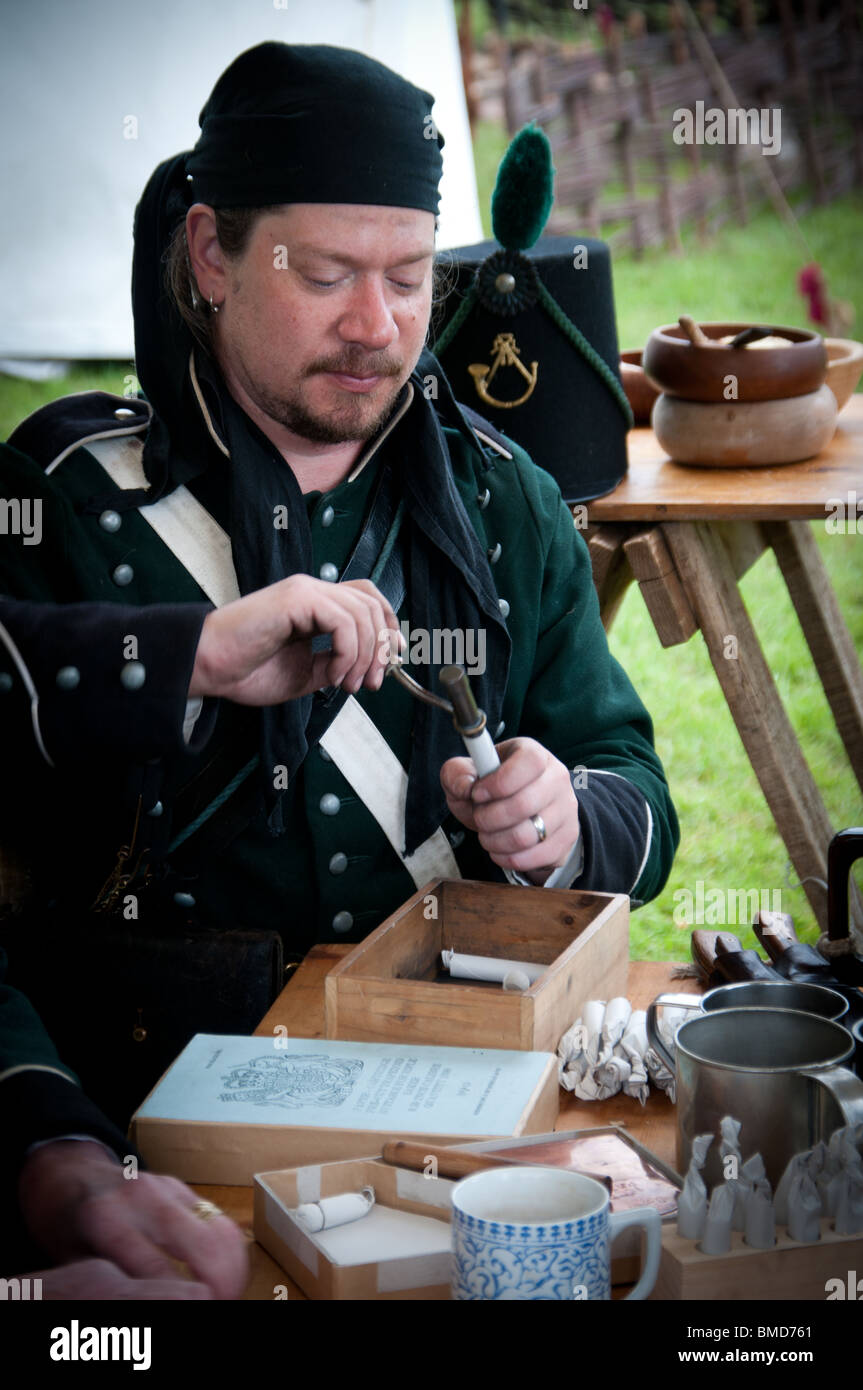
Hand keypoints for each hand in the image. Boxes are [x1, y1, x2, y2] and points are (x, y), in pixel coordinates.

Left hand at [17, 1141, 247, 1299]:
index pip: (158, 1271)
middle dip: (222, 1284)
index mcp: (107, 1220)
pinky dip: (229, 1252)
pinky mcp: (182, 1187)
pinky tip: (222, 1276)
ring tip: (227, 1294)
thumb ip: (111, 1285)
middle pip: (203, 1245)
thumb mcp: (75, 1262)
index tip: (198, 1313)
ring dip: (233, 1270)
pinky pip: (219, 1220)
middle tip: (223, 1305)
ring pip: (221, 1230)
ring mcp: (167, 1187)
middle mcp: (142, 1198)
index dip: (183, 1301)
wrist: (69, 1176)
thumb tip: (145, 1308)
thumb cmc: (68, 1228)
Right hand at [189, 575, 399, 704]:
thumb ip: (334, 664)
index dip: (388, 627)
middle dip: (381, 647)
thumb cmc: (246, 670)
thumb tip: (365, 668)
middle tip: (371, 682)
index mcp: (315, 604)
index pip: (368, 599)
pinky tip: (332, 674)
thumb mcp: (304, 672)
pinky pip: (342, 623)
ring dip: (364, 656)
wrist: (209, 668)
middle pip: (372, 603)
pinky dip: (347, 653)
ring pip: (362, 613)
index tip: (390, 663)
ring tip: (347, 683)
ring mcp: (304, 591)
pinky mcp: (295, 599)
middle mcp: (312, 590)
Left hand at [440, 738, 579, 885]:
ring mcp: (566, 809)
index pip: (529, 762)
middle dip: (489, 818)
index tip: (477, 794)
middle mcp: (557, 778)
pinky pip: (536, 857)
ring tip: (486, 835)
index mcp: (533, 754)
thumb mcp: (468, 774)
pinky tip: (499, 849)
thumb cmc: (492, 789)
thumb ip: (457, 774)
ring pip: (528, 835)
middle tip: (479, 818)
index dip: (498, 782)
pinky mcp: (568, 838)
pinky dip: (509, 858)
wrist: (521, 812)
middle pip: (524, 804)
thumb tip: (466, 787)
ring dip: (496, 841)